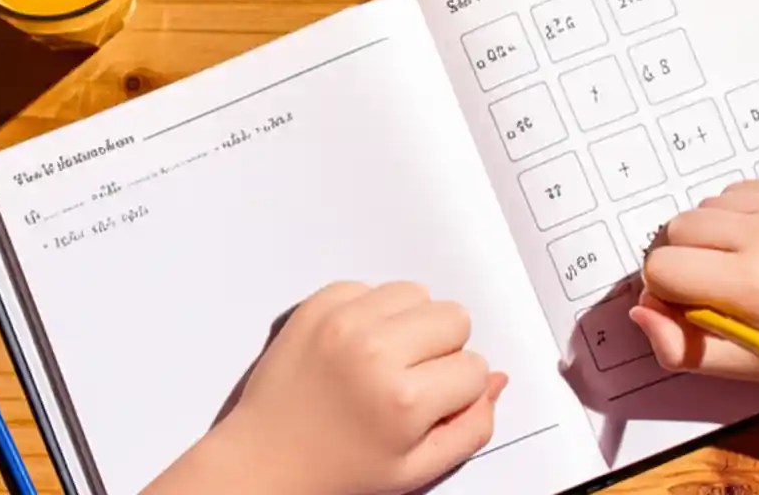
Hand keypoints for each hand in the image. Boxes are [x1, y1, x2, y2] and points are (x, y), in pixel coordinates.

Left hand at [216, 281, 506, 494]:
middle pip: (453, 316)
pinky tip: (355, 347)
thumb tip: (496, 379)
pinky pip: (372, 286)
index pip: (474, 366)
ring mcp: (341, 321)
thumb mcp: (416, 469)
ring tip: (383, 360)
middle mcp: (374, 350)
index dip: (456, 390)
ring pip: (416, 293)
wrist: (263, 461)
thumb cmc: (337, 472)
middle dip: (441, 348)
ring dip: (409, 323)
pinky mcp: (316, 305)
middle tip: (410, 379)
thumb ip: (470, 427)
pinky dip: (371, 312)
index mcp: (404, 399)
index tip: (427, 407)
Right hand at [631, 179, 758, 396]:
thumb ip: (674, 345)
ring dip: (707, 235)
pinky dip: (734, 216)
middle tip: (711, 286)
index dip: (666, 291)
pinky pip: (736, 191)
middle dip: (681, 258)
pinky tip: (758, 245)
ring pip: (703, 206)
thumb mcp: (734, 366)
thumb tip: (640, 308)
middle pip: (676, 228)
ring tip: (738, 266)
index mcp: (751, 287)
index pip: (662, 268)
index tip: (691, 307)